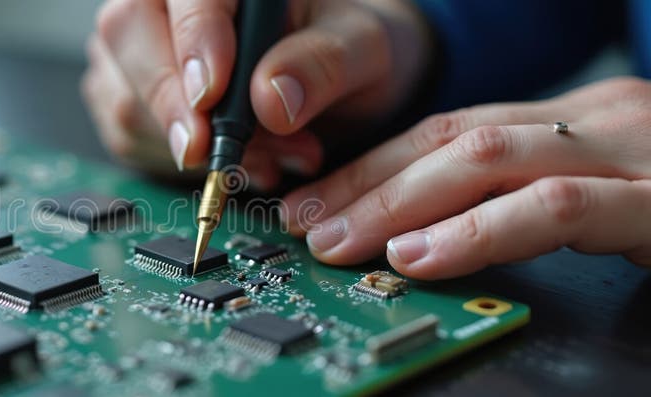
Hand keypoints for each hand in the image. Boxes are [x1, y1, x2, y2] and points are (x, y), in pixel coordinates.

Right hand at [81, 0, 430, 186]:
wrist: (338, 81)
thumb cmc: (344, 49)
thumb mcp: (365, 48)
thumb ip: (326, 63)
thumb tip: (271, 97)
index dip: (193, 40)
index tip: (210, 95)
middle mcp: (166, 2)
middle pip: (127, 36)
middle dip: (178, 108)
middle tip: (224, 153)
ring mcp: (138, 46)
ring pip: (126, 98)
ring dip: (197, 148)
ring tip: (275, 157)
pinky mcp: (127, 95)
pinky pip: (129, 137)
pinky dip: (185, 168)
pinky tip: (246, 163)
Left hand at [283, 78, 650, 278]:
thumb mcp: (608, 189)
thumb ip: (529, 201)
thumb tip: (428, 236)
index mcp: (574, 120)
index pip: (450, 133)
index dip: (372, 170)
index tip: (315, 203)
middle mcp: (592, 123)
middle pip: (450, 141)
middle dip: (365, 186)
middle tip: (305, 225)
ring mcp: (624, 153)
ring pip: (484, 161)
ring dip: (397, 204)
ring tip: (341, 242)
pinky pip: (553, 208)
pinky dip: (478, 231)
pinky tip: (424, 254)